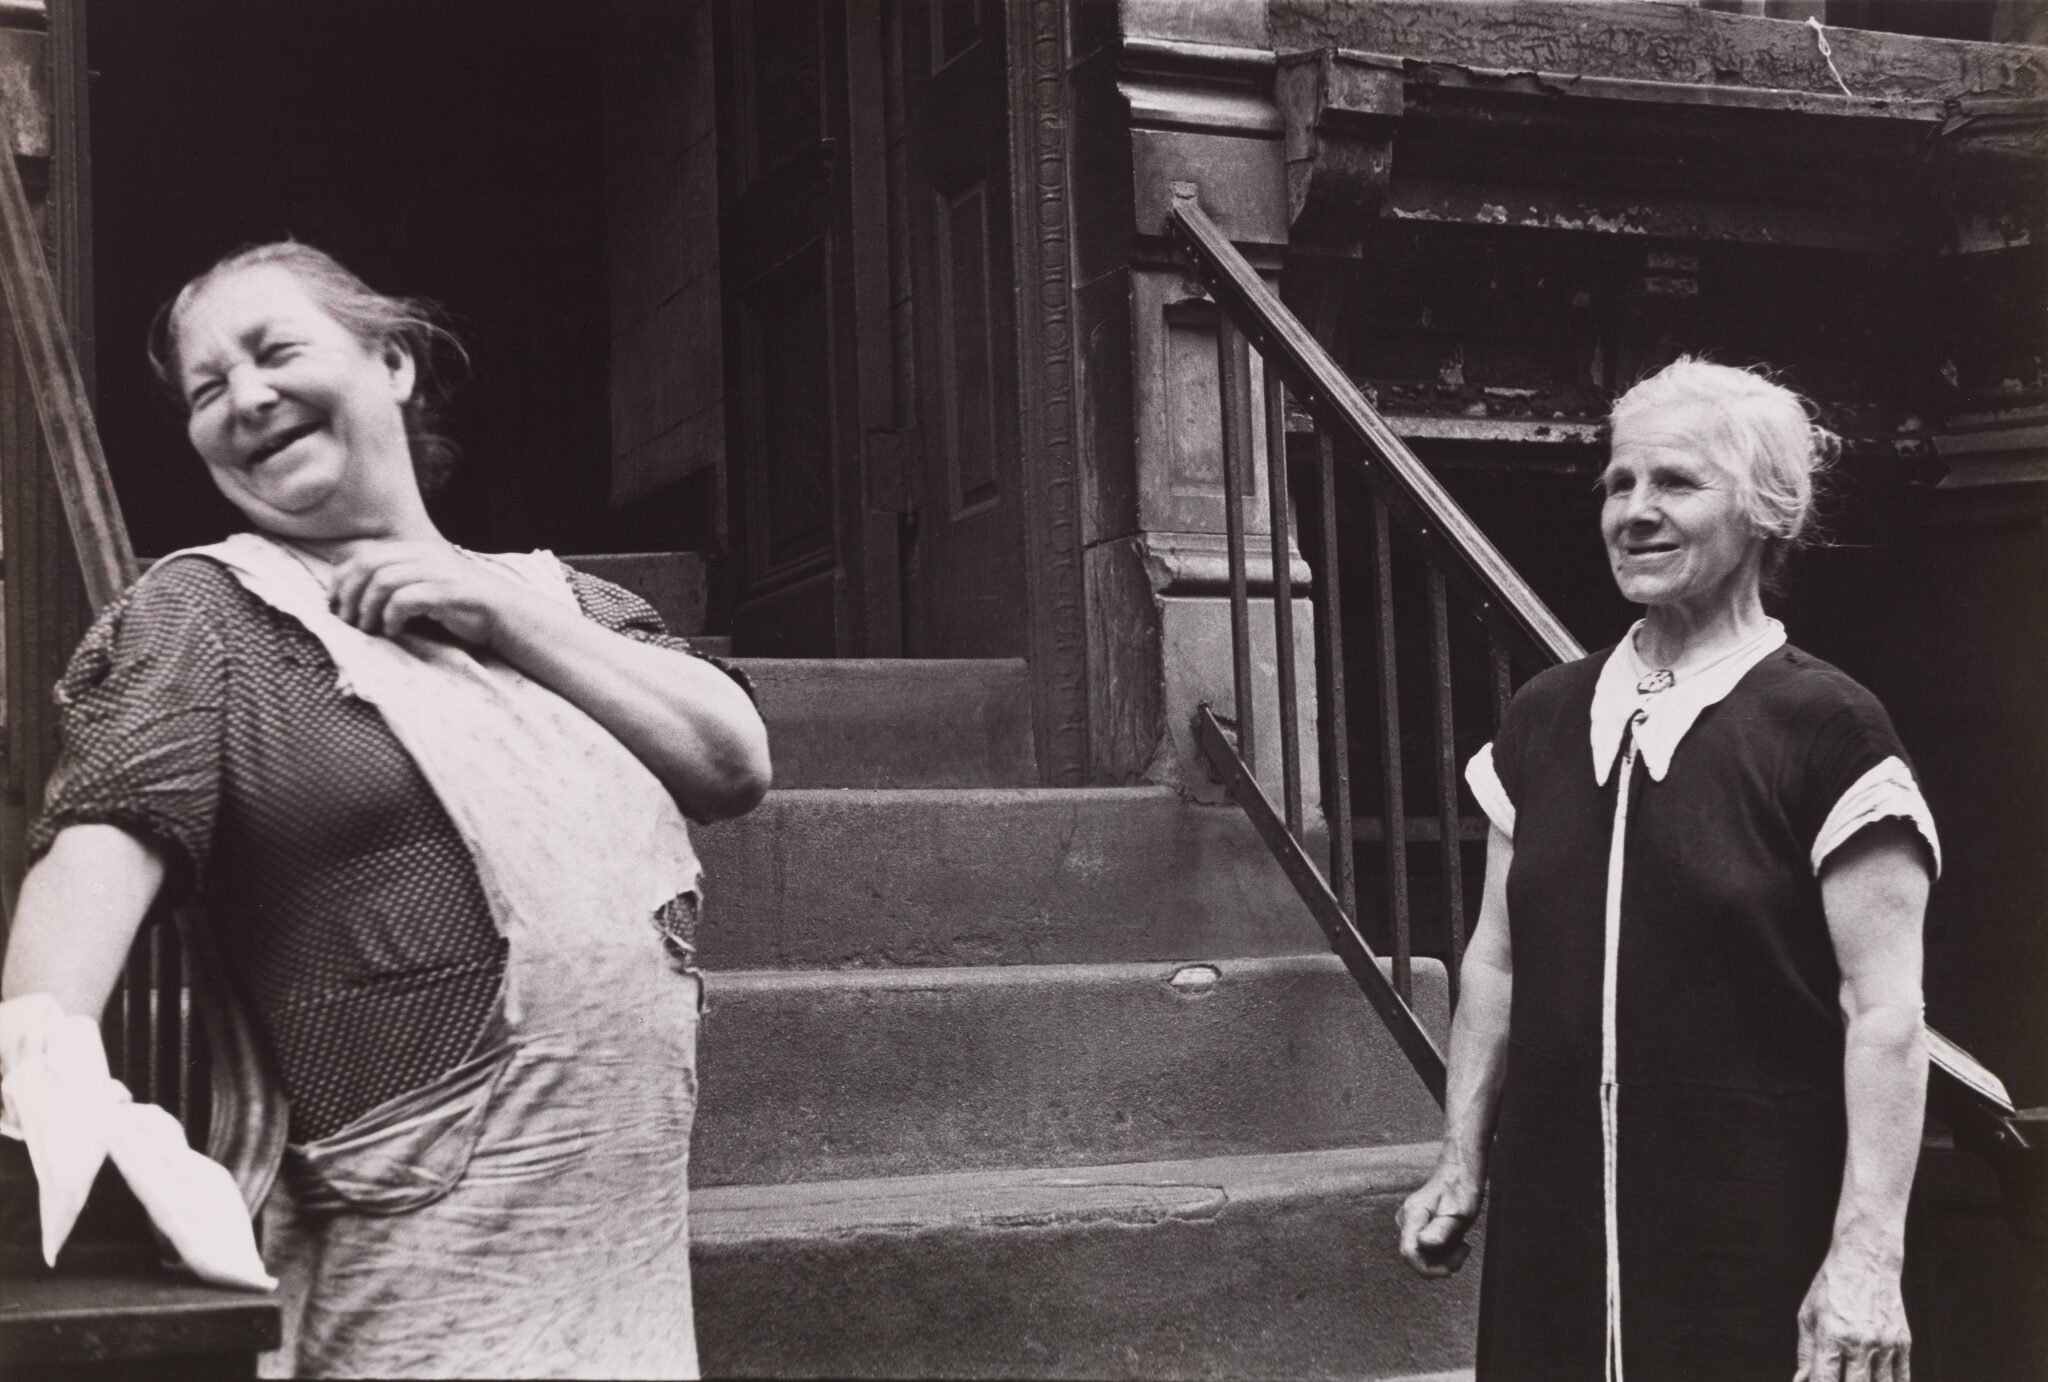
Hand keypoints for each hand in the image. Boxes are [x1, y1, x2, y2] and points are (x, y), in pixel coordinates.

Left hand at [328, 540, 538, 646]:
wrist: (505, 614)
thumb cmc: (460, 607)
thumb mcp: (423, 587)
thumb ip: (395, 581)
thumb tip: (350, 590)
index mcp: (413, 550)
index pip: (362, 556)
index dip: (341, 580)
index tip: (335, 606)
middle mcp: (422, 555)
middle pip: (367, 565)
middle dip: (349, 595)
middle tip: (348, 622)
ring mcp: (436, 571)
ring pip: (383, 581)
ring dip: (368, 609)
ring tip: (369, 629)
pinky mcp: (447, 592)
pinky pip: (406, 599)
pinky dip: (392, 617)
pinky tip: (394, 631)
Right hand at [1396, 1165, 1481, 1276]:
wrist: (1460, 1172)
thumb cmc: (1461, 1188)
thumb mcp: (1458, 1212)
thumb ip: (1441, 1229)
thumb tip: (1425, 1245)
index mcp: (1413, 1216)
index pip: (1408, 1253)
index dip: (1427, 1269)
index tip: (1449, 1271)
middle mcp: (1407, 1220)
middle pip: (1416, 1257)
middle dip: (1441, 1262)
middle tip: (1463, 1249)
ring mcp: (1411, 1223)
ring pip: (1423, 1254)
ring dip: (1445, 1256)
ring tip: (1462, 1242)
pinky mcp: (1418, 1226)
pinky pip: (1427, 1248)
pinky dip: (1443, 1250)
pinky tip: (1455, 1239)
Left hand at [1795, 1247, 1910, 1381]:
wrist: (1866, 1262)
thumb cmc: (1831, 1289)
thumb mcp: (1808, 1315)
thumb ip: (1805, 1352)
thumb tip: (1802, 1381)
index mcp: (1831, 1335)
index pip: (1825, 1380)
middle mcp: (1860, 1342)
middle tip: (1839, 1378)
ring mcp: (1885, 1344)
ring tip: (1857, 1377)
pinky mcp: (1903, 1343)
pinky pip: (1901, 1378)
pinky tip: (1879, 1381)